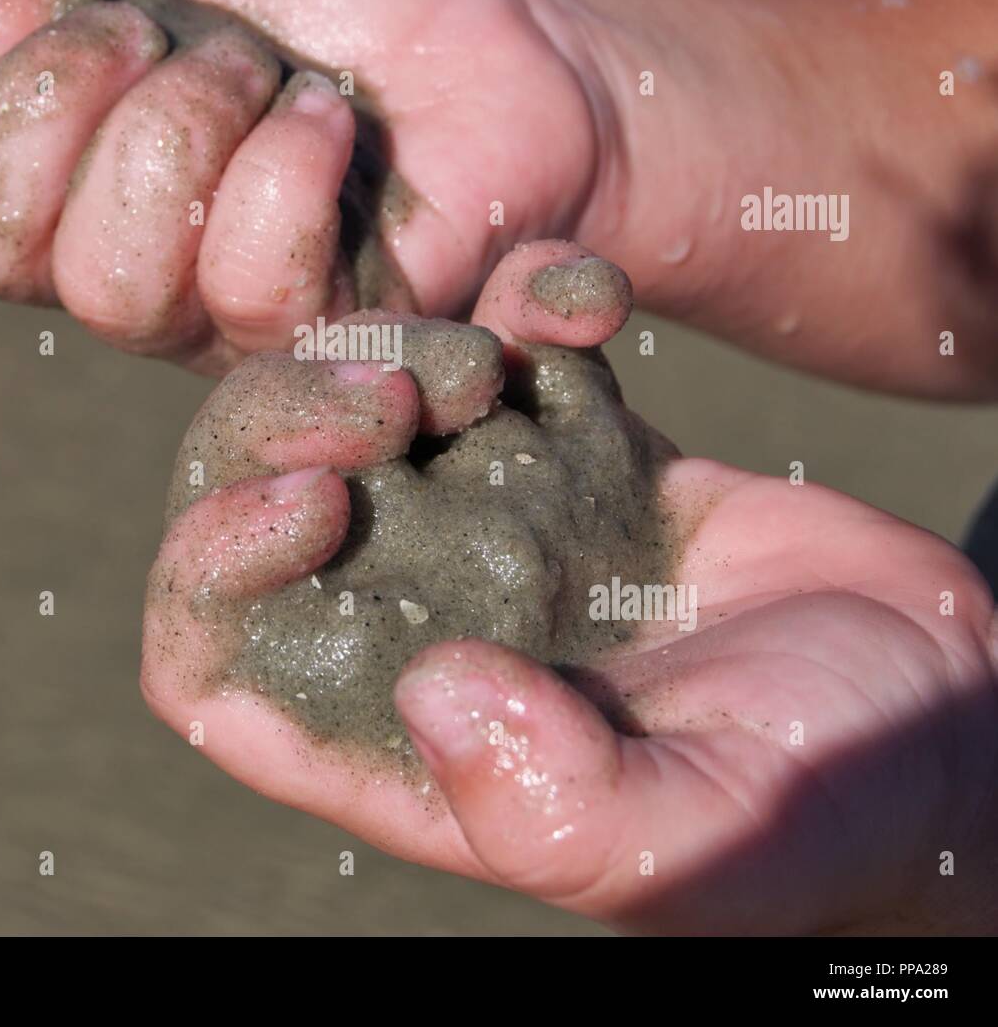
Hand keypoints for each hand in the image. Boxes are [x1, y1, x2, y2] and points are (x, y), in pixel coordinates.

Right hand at [0, 0, 598, 373]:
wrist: (498, 50)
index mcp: (63, 146)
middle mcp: (111, 243)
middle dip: (63, 100)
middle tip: (159, 27)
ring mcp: (203, 307)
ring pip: (113, 281)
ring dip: (184, 135)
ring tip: (267, 73)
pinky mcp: (305, 331)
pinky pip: (247, 283)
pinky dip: (286, 174)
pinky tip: (330, 121)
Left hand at [142, 240, 997, 933]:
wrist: (938, 693)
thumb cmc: (830, 794)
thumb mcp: (711, 830)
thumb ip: (568, 809)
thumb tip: (429, 694)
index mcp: (399, 735)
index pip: (207, 660)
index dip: (209, 573)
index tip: (317, 499)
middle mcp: (417, 618)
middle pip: (257, 499)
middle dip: (281, 426)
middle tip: (392, 393)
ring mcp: (487, 521)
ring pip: (350, 406)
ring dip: (389, 352)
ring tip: (490, 363)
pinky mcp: (566, 447)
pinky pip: (495, 346)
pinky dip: (518, 302)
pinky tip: (583, 304)